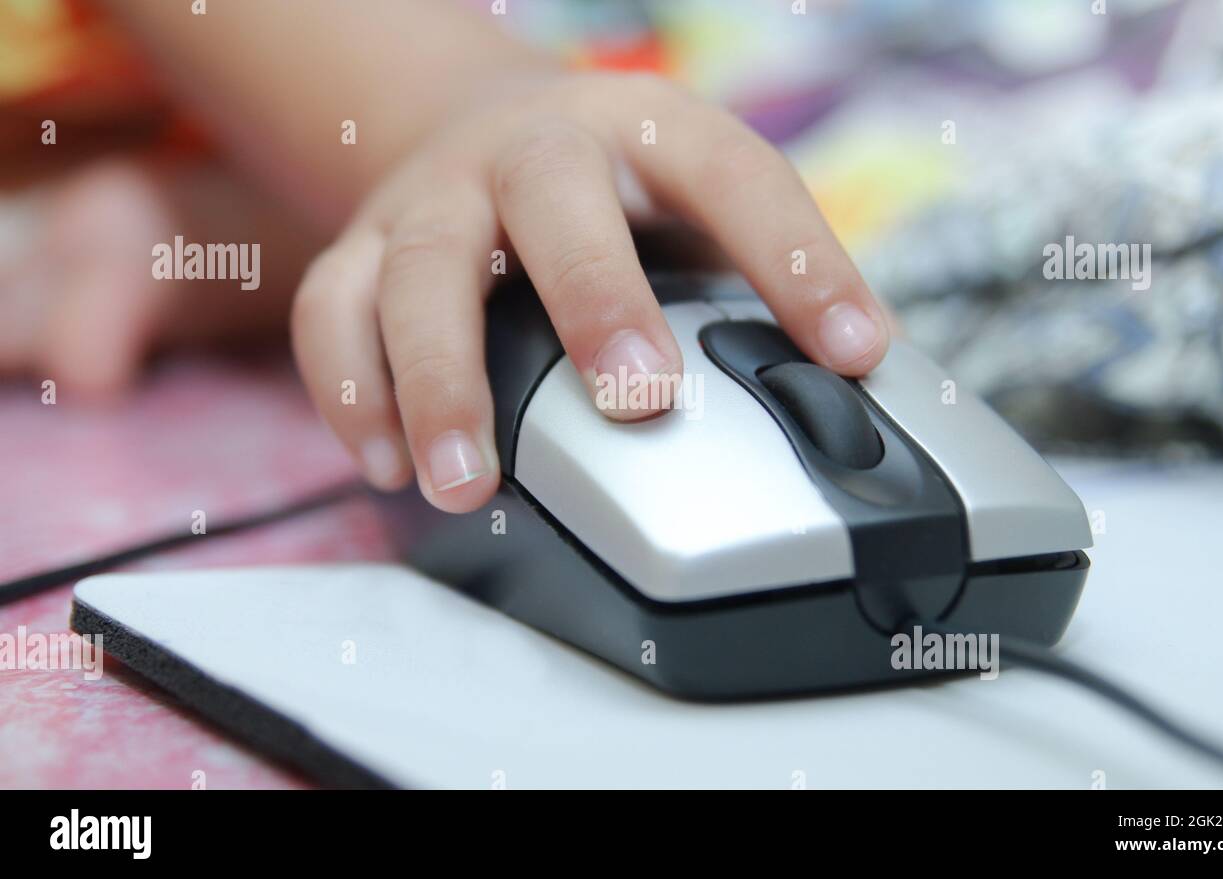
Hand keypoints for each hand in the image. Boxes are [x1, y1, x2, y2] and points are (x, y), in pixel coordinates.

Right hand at [290, 71, 891, 512]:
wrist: (481, 126)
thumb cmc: (607, 189)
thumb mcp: (685, 199)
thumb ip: (746, 274)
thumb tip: (843, 379)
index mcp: (639, 128)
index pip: (730, 174)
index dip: (795, 258)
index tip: (853, 351)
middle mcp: (531, 150)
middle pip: (555, 205)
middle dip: (595, 301)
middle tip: (639, 399)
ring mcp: (436, 197)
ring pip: (424, 273)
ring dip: (443, 381)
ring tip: (470, 483)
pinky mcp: (360, 246)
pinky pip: (332, 314)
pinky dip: (354, 392)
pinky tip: (389, 467)